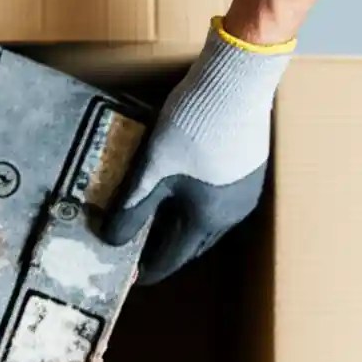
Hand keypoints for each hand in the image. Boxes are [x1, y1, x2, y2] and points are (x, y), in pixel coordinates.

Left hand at [103, 18, 292, 282]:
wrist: (234, 83)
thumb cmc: (191, 129)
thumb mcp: (151, 171)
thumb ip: (131, 209)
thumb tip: (111, 241)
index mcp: (207, 220)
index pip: (174, 258)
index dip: (150, 269)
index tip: (134, 277)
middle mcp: (232, 213)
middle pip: (195, 244)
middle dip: (168, 249)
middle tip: (142, 249)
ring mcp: (245, 190)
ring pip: (209, 221)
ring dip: (184, 225)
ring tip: (159, 219)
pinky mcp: (250, 167)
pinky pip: (221, 198)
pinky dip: (199, 203)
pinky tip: (185, 187)